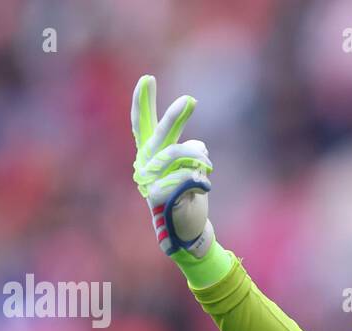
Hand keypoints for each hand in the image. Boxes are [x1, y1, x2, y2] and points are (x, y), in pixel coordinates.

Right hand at [131, 74, 215, 256]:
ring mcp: (150, 180)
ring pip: (177, 153)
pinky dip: (199, 178)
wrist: (187, 230)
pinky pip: (185, 176)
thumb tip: (198, 146)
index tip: (148, 78)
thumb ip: (189, 150)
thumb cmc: (188, 196)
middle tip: (190, 100)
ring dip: (198, 156)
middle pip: (160, 134)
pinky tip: (204, 185)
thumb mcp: (189, 168)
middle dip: (175, 116)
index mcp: (151, 154)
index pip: (143, 124)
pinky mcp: (159, 195)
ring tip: (208, 165)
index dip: (143, 102)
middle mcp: (146, 164)